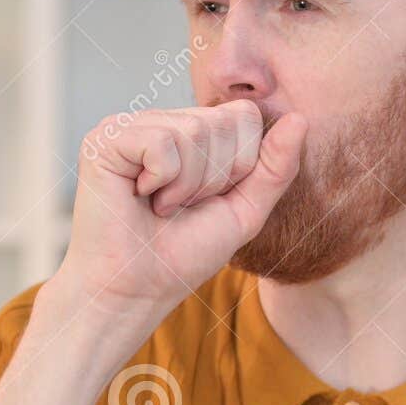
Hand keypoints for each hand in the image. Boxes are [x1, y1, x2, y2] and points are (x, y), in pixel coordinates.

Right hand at [53, 100, 306, 322]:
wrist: (137, 289)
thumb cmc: (184, 254)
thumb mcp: (245, 210)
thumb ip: (275, 168)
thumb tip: (299, 119)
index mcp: (192, 131)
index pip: (244, 115)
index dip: (240, 164)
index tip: (209, 198)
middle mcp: (161, 120)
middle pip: (222, 121)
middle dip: (214, 177)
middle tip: (180, 206)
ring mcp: (131, 126)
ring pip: (194, 131)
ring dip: (187, 185)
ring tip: (160, 206)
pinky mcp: (106, 138)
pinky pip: (162, 142)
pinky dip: (162, 181)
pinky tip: (140, 197)